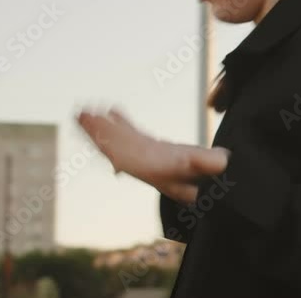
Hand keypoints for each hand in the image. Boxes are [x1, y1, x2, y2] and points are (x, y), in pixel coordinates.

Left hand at [76, 107, 229, 192]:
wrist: (216, 189)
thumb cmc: (212, 179)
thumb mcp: (211, 169)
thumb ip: (212, 164)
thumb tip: (222, 162)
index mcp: (153, 168)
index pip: (124, 153)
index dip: (106, 139)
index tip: (92, 126)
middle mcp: (147, 163)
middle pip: (116, 146)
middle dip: (97, 131)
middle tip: (78, 114)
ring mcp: (150, 155)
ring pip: (121, 140)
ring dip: (104, 126)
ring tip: (85, 111)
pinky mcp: (156, 149)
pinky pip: (134, 135)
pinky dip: (122, 124)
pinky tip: (113, 112)